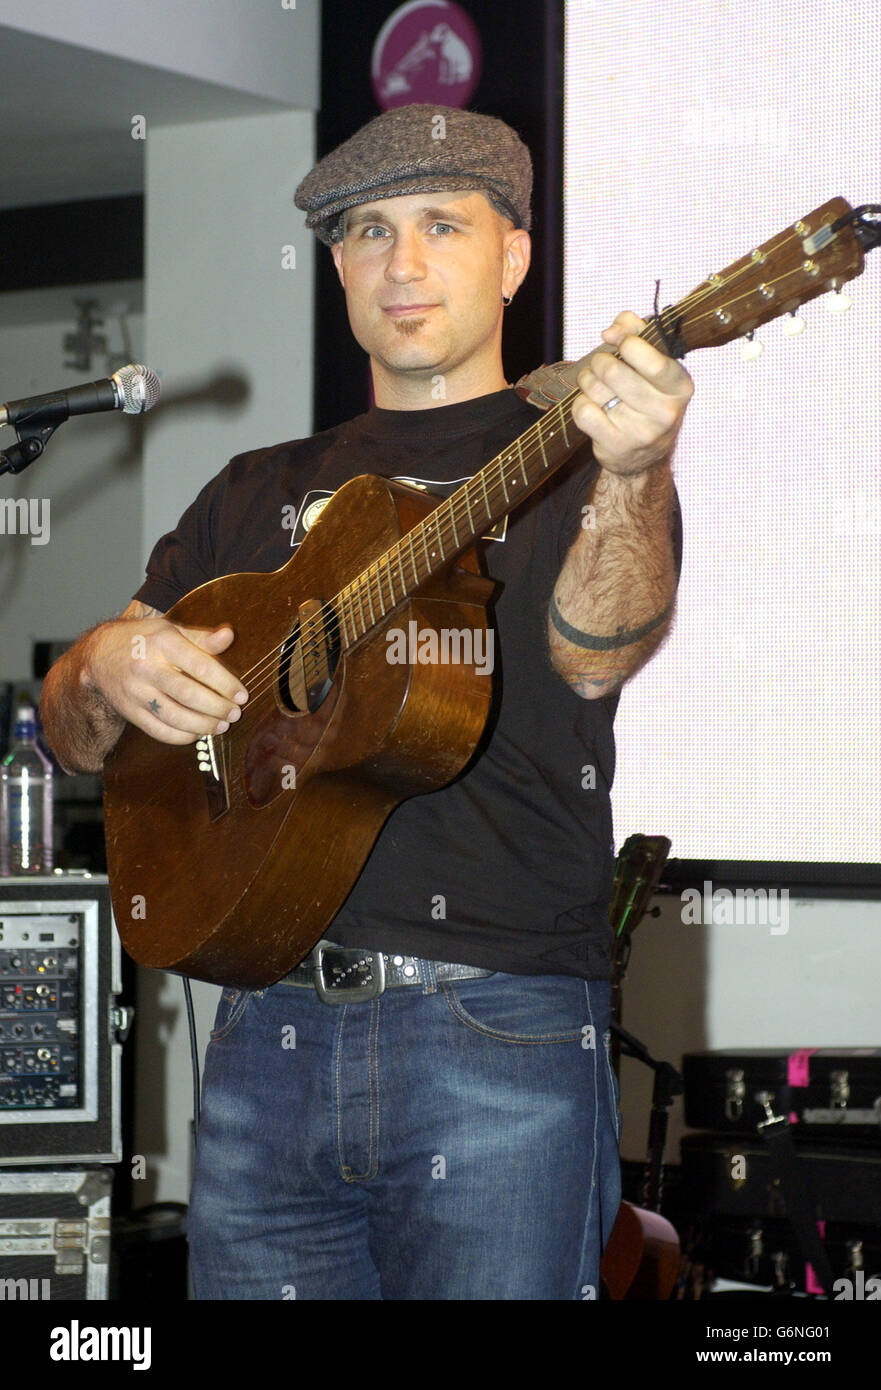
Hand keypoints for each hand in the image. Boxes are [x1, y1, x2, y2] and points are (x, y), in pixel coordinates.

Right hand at [85, 616, 247, 744]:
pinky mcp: (129, 711)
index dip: (225, 684)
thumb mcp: (171, 630)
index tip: (241, 695)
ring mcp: (136, 691)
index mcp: (163, 642)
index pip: (201, 666)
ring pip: (174, 716)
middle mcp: (147, 667)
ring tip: (221, 726)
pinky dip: (181, 736)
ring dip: (202, 725)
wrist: (98, 655)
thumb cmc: (144, 640)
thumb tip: (229, 636)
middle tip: (234, 714)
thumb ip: (201, 637)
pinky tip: (196, 734)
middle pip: (188, 694)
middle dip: (217, 708)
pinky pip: (158, 730)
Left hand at [571, 311, 693, 474]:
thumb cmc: (647, 396)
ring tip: (595, 385)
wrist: (644, 455)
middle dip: (599, 361)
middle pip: (613, 371)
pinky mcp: (616, 446)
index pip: (654, 360)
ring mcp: (641, 433)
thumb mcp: (652, 361)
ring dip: (587, 381)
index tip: (620, 343)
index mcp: (680, 386)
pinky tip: (591, 405)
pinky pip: (583, 412)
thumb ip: (635, 331)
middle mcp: (665, 412)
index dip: (628, 342)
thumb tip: (611, 331)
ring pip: (595, 389)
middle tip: (601, 365)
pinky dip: (580, 403)